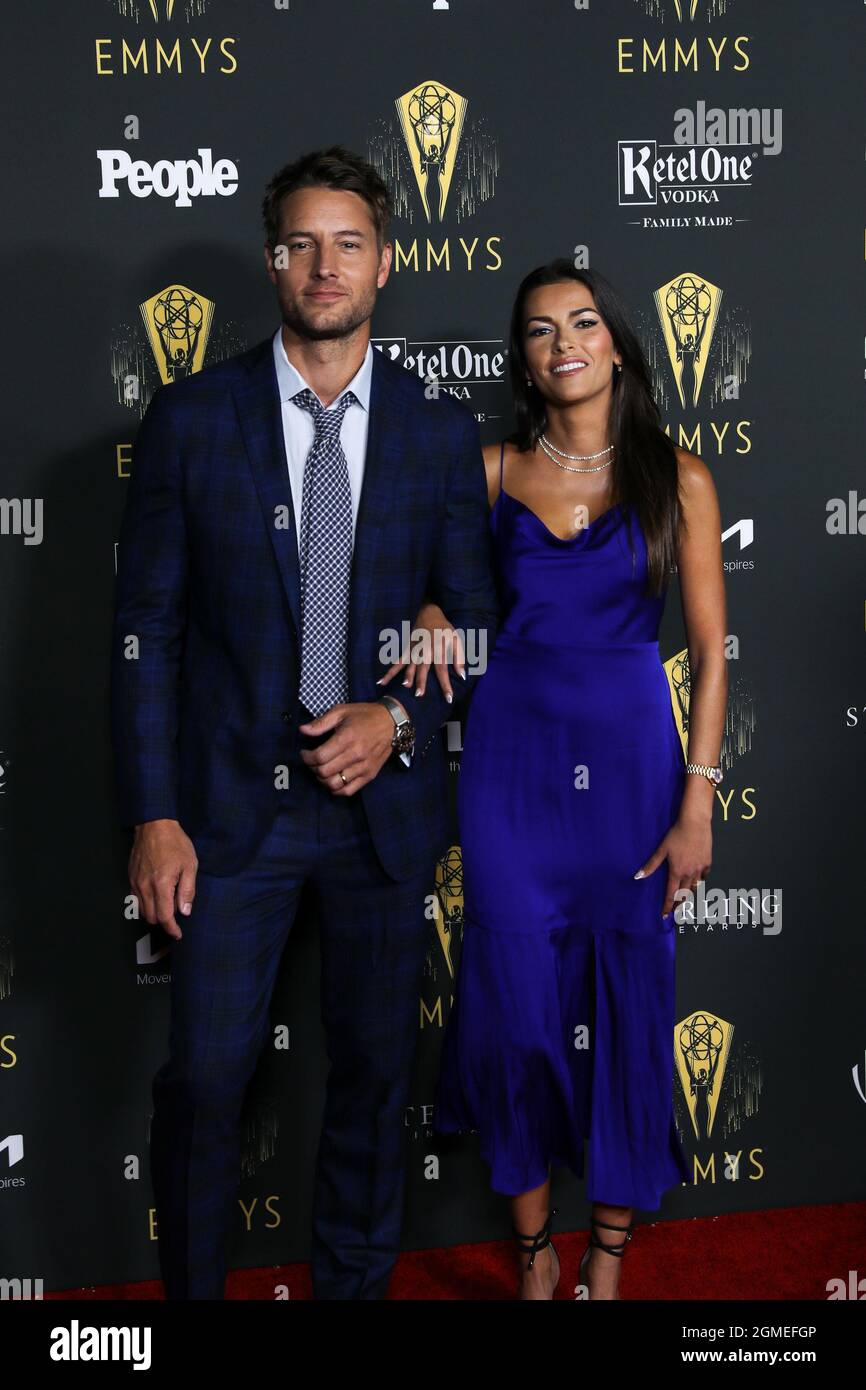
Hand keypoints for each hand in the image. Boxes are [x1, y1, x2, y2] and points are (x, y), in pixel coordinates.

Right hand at [130, 818, 197, 940]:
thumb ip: (187, 891)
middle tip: (176, 916)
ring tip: (166, 906)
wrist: (154, 825)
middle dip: (164, 922)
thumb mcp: (190, 865)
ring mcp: (135, 883)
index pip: (164, 917)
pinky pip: (136, 899)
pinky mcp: (131, 878)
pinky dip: (145, 903)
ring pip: (142, 910)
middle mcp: (145, 887)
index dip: (172, 929)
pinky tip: (156, 896)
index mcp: (161, 885)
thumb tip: (184, 912)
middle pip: (151, 918)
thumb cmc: (175, 843)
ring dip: (154, 913)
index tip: (178, 934)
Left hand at [299, 701, 401, 794]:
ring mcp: (364, 767)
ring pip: (334, 784)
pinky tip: (333, 779)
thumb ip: (321, 722)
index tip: (305, 753)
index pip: (320, 757)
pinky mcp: (370, 775)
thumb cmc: (364, 715)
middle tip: (312, 761)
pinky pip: (348, 791)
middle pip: (324, 772)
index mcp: (347, 738)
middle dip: (312, 768)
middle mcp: (356, 755)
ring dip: (322, 779)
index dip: (307, 758)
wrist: (392, 722)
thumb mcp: (341, 711)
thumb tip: (303, 730)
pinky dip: (336, 789)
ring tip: (322, 770)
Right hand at [376, 601, 464, 701]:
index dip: (445, 684)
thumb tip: (462, 676)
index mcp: (439, 648)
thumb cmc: (445, 629)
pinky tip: (381, 682)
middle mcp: (425, 649)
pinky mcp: (406, 649)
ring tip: (406, 686)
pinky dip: (390, 671)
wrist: (428, 613)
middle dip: (421, 681)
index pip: (442, 669)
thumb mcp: (456, 640)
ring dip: (407, 675)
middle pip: (423, 667)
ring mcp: (414, 649)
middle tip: (420, 695)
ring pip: (409, 665)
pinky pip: (398, 662)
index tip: (448, 698)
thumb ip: (459, 658)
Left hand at [634, 811, 711, 916]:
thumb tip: (638, 877)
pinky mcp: (708, 862)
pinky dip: (699, 880)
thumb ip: (651, 865)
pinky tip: (697, 881)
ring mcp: (700, 869)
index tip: (665, 916)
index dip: (668, 906)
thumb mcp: (662, 850)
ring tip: (684, 899)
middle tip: (675, 912)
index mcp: (677, 872)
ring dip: (689, 894)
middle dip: (679, 904)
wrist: (695, 824)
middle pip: (684, 894)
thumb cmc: (676, 835)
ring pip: (694, 887)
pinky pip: (704, 876)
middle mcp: (689, 873)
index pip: (671, 894)